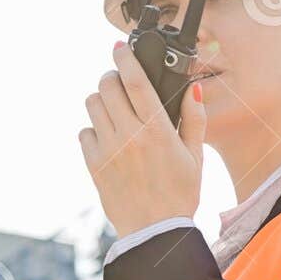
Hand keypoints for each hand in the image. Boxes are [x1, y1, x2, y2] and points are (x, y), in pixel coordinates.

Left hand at [79, 42, 205, 235]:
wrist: (154, 232)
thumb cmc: (180, 193)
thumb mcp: (196, 156)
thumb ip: (194, 119)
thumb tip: (190, 89)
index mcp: (157, 130)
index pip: (134, 80)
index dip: (124, 58)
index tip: (119, 47)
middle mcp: (129, 135)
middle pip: (107, 86)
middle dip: (113, 78)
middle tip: (121, 85)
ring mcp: (108, 149)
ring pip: (92, 105)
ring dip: (102, 101)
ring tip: (114, 110)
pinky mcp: (94, 164)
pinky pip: (84, 132)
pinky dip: (94, 129)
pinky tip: (108, 137)